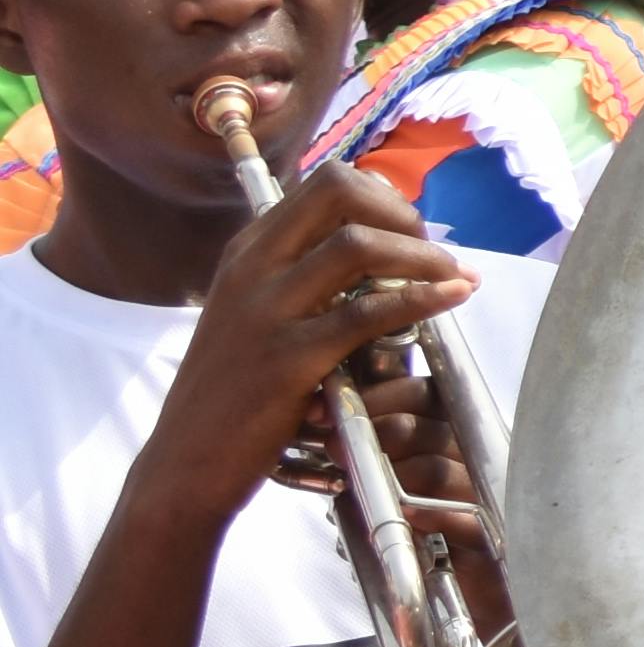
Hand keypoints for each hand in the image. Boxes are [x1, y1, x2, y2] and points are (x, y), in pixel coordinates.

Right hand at [160, 160, 472, 522]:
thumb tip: (380, 244)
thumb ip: (304, 275)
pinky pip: (368, 313)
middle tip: (436, 255)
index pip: (326, 184)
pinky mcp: (288, 359)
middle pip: (340, 194)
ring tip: (456, 277)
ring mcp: (266, 311)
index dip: (385, 198)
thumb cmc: (234, 392)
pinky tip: (452, 299)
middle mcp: (251, 268)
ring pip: (357, 245)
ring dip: (423, 256)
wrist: (185, 463)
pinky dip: (422, 298)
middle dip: (405, 216)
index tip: (413, 233)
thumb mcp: (257, 316)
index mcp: (248, 251)